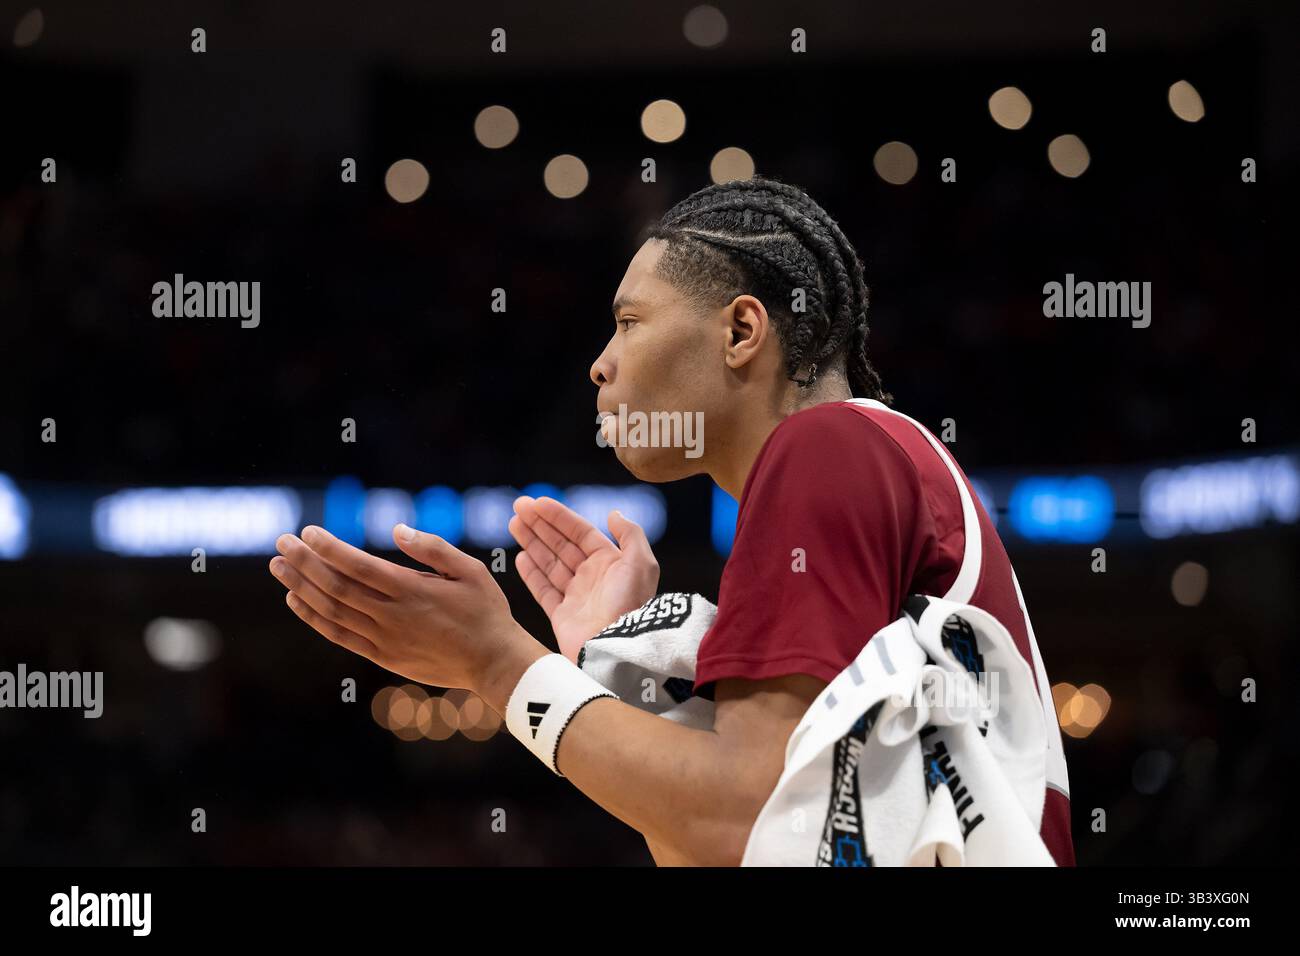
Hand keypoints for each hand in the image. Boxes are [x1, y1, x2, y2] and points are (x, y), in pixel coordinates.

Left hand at [268, 524, 543, 695]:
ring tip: (279, 568)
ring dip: (301, 588)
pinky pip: (340, 636)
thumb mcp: (470, 570)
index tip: (308, 531)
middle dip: (305, 563)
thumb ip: (432, 548)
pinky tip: (296, 601)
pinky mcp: (383, 656)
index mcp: (413, 590)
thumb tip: (396, 529)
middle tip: (282, 543)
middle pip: (336, 587)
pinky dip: (314, 618)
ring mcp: (385, 639)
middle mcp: (393, 615)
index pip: (358, 565)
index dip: (329, 548)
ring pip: (333, 611)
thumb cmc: (486, 611)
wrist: (492, 663)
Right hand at [508, 496, 659, 661]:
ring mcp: (576, 597)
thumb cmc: (629, 604)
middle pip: (561, 544)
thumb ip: (630, 534)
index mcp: (610, 563)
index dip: (559, 516)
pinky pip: (543, 590)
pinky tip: (520, 556)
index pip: (580, 532)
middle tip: (518, 506)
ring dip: (532, 542)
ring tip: (514, 523)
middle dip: (540, 524)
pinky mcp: (561, 616)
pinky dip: (531, 573)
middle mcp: (593, 577)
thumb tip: (614, 513)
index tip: (537, 503)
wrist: (615, 647)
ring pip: (549, 563)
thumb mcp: (641, 563)